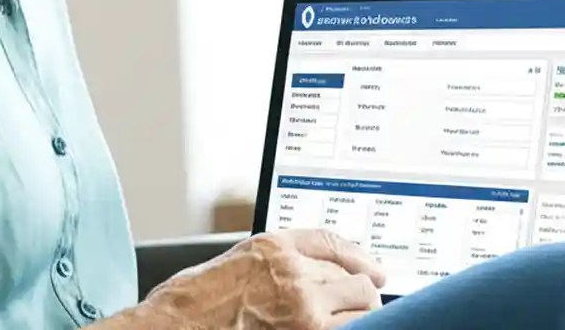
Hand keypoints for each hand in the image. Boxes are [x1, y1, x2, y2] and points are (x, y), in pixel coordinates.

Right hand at [139, 228, 385, 329]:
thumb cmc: (192, 303)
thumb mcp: (236, 263)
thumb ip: (276, 262)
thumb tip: (313, 274)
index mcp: (273, 247)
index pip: (332, 244)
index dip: (358, 259)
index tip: (371, 270)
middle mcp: (294, 273)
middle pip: (355, 279)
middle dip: (360, 293)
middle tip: (360, 304)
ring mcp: (303, 311)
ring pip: (361, 307)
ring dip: (359, 316)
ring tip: (349, 322)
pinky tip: (342, 329)